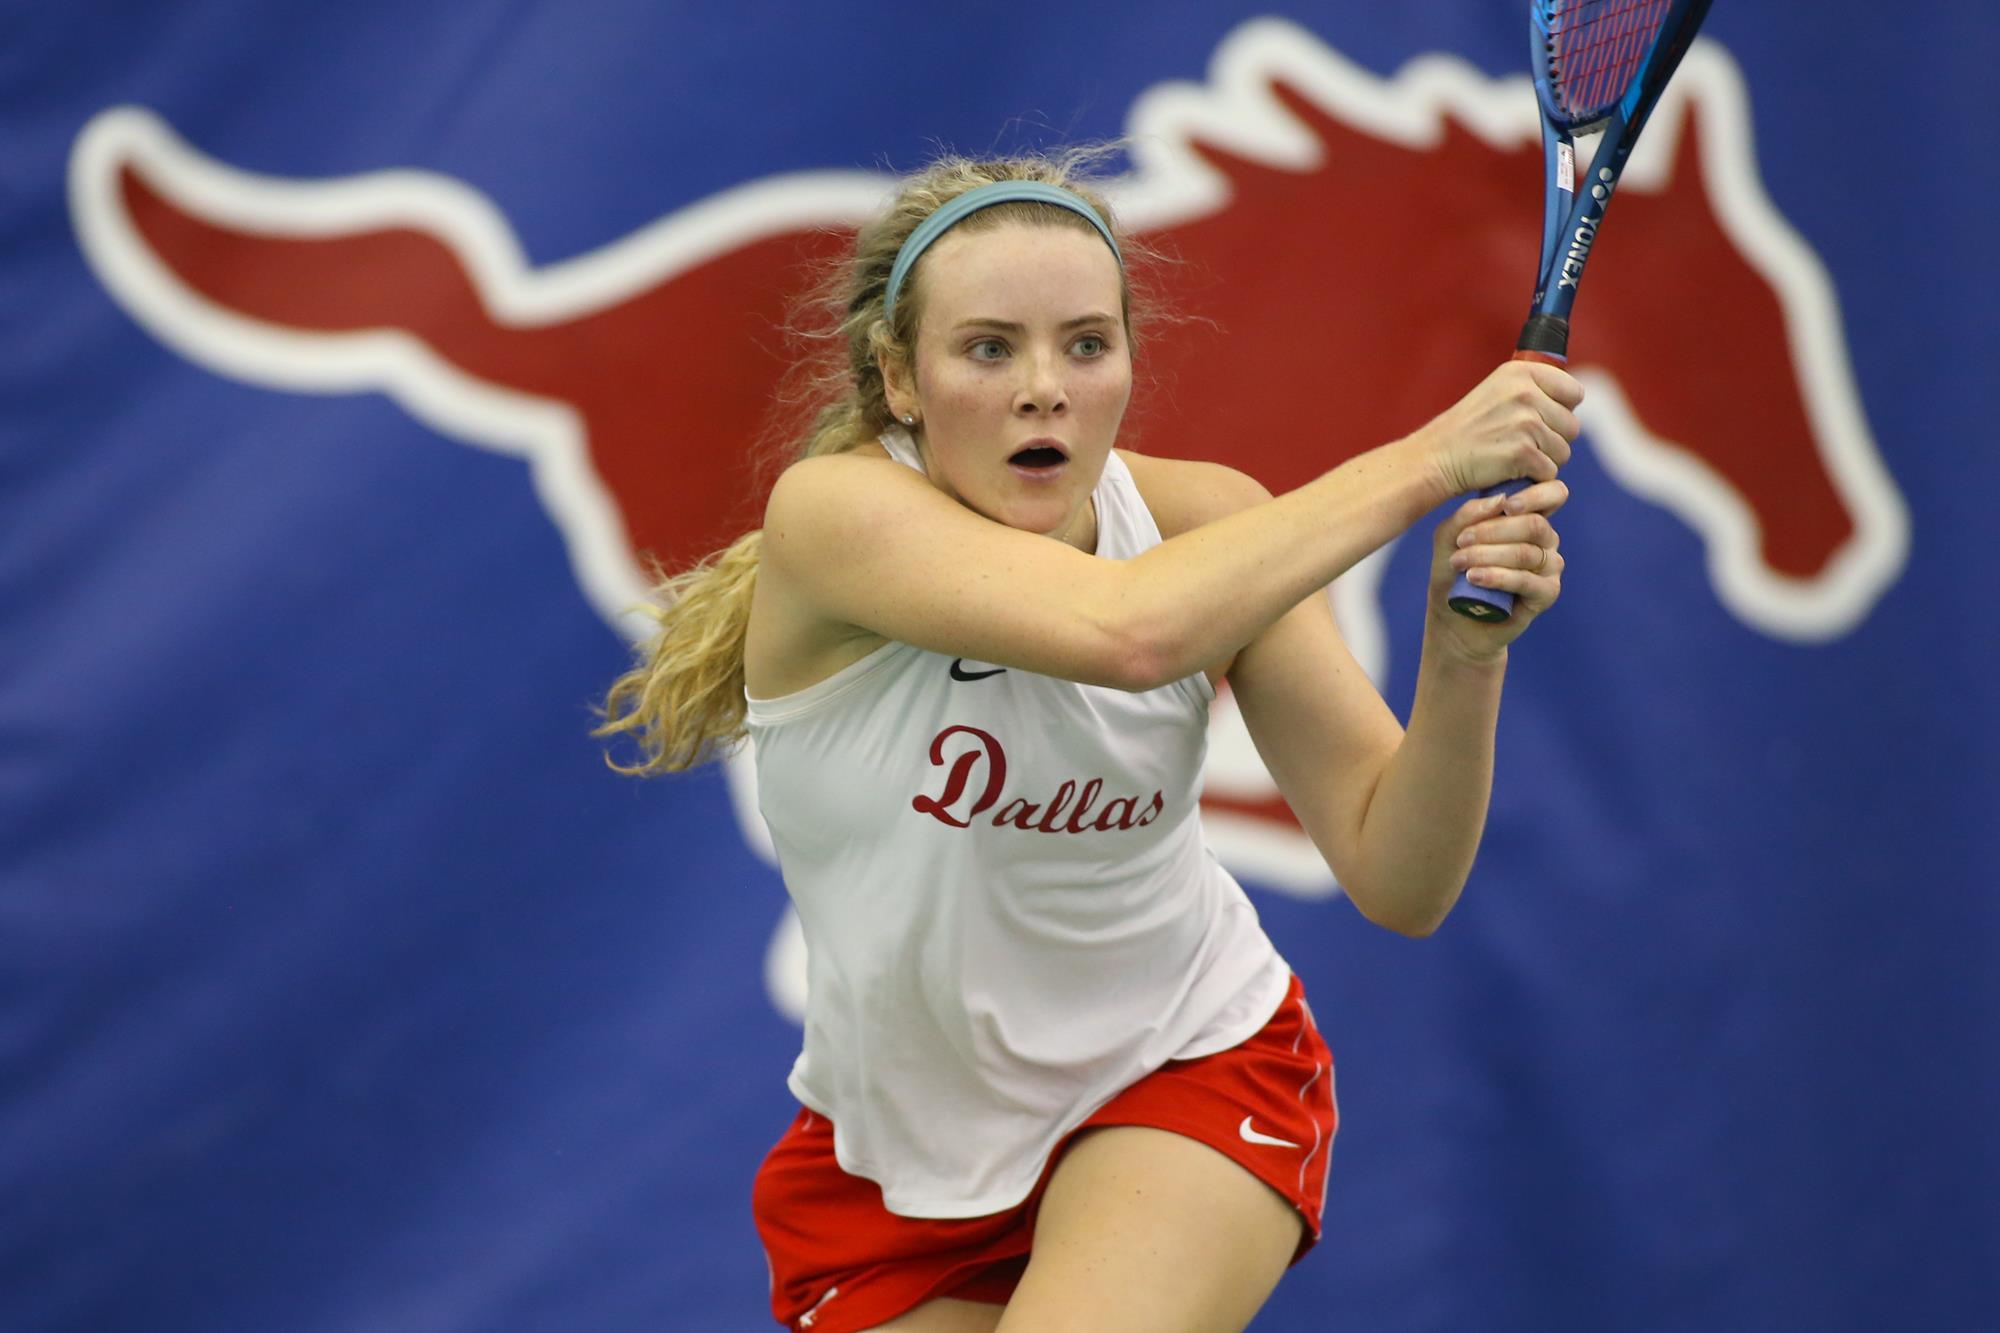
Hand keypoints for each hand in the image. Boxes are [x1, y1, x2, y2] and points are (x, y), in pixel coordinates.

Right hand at [1406, 361, 1583, 500]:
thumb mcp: (1498, 391)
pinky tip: (1509, 469)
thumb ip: (1534, 388)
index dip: (1561, 410)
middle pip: (1571, 425)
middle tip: (1520, 443)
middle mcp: (1525, 393)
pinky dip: (1533, 477)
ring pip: (1563, 451)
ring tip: (1512, 455)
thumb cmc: (1469, 428)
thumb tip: (1574, 396)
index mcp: (1521, 372)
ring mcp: (1525, 424)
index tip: (1540, 418)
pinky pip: (1550, 472)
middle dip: (1552, 439)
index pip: (1573, 392)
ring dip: (1543, 460)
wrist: (1437, 457)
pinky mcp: (1523, 454)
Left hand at [1427, 478, 1569, 654]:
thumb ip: (1468, 515)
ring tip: (1459, 563)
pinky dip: (1498, 577)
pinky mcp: (1547, 593)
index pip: (1551, 494)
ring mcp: (1549, 566)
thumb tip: (1499, 500)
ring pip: (1526, 553)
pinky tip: (1475, 577)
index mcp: (1528, 516)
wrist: (1454, 618)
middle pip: (1533, 524)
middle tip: (1462, 542)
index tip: (1504, 505)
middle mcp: (1545, 538)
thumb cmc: (1454, 572)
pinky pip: (1527, 581)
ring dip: (1488, 556)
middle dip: (1494, 531)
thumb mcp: (1450, 538)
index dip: (1534, 495)